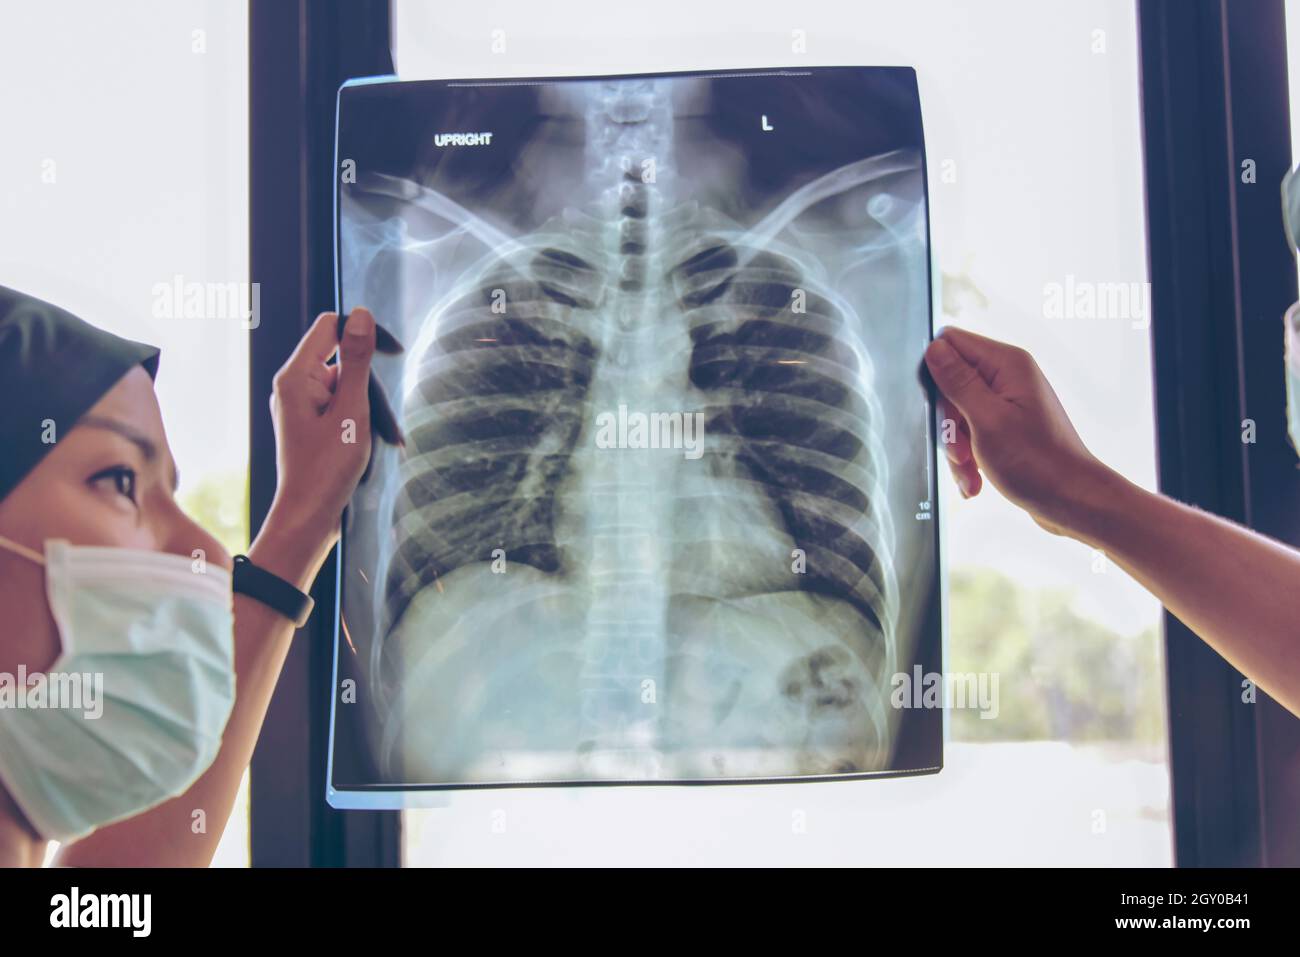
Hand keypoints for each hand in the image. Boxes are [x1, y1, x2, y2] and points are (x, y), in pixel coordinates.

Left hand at [266, 308, 375, 553]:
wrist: (308, 517)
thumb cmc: (327, 468)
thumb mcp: (351, 410)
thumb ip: (356, 360)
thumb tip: (362, 314)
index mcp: (296, 376)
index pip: (331, 326)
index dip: (365, 333)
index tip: (396, 355)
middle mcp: (294, 385)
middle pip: (342, 358)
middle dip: (370, 384)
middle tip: (385, 420)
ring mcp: (301, 404)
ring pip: (346, 385)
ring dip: (370, 406)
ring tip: (384, 439)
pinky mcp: (311, 422)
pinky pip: (341, 405)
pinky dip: (361, 419)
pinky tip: (374, 443)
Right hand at [923, 326, 1109, 535]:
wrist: (1071, 501)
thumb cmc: (1038, 464)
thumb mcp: (986, 420)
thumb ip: (957, 381)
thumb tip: (933, 349)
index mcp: (1008, 365)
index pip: (951, 342)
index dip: (936, 375)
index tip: (944, 409)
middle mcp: (1009, 377)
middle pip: (951, 383)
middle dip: (949, 422)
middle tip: (962, 449)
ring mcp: (1009, 402)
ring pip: (958, 414)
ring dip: (958, 448)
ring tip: (971, 472)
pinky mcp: (1007, 425)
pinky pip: (972, 433)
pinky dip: (969, 458)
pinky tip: (976, 479)